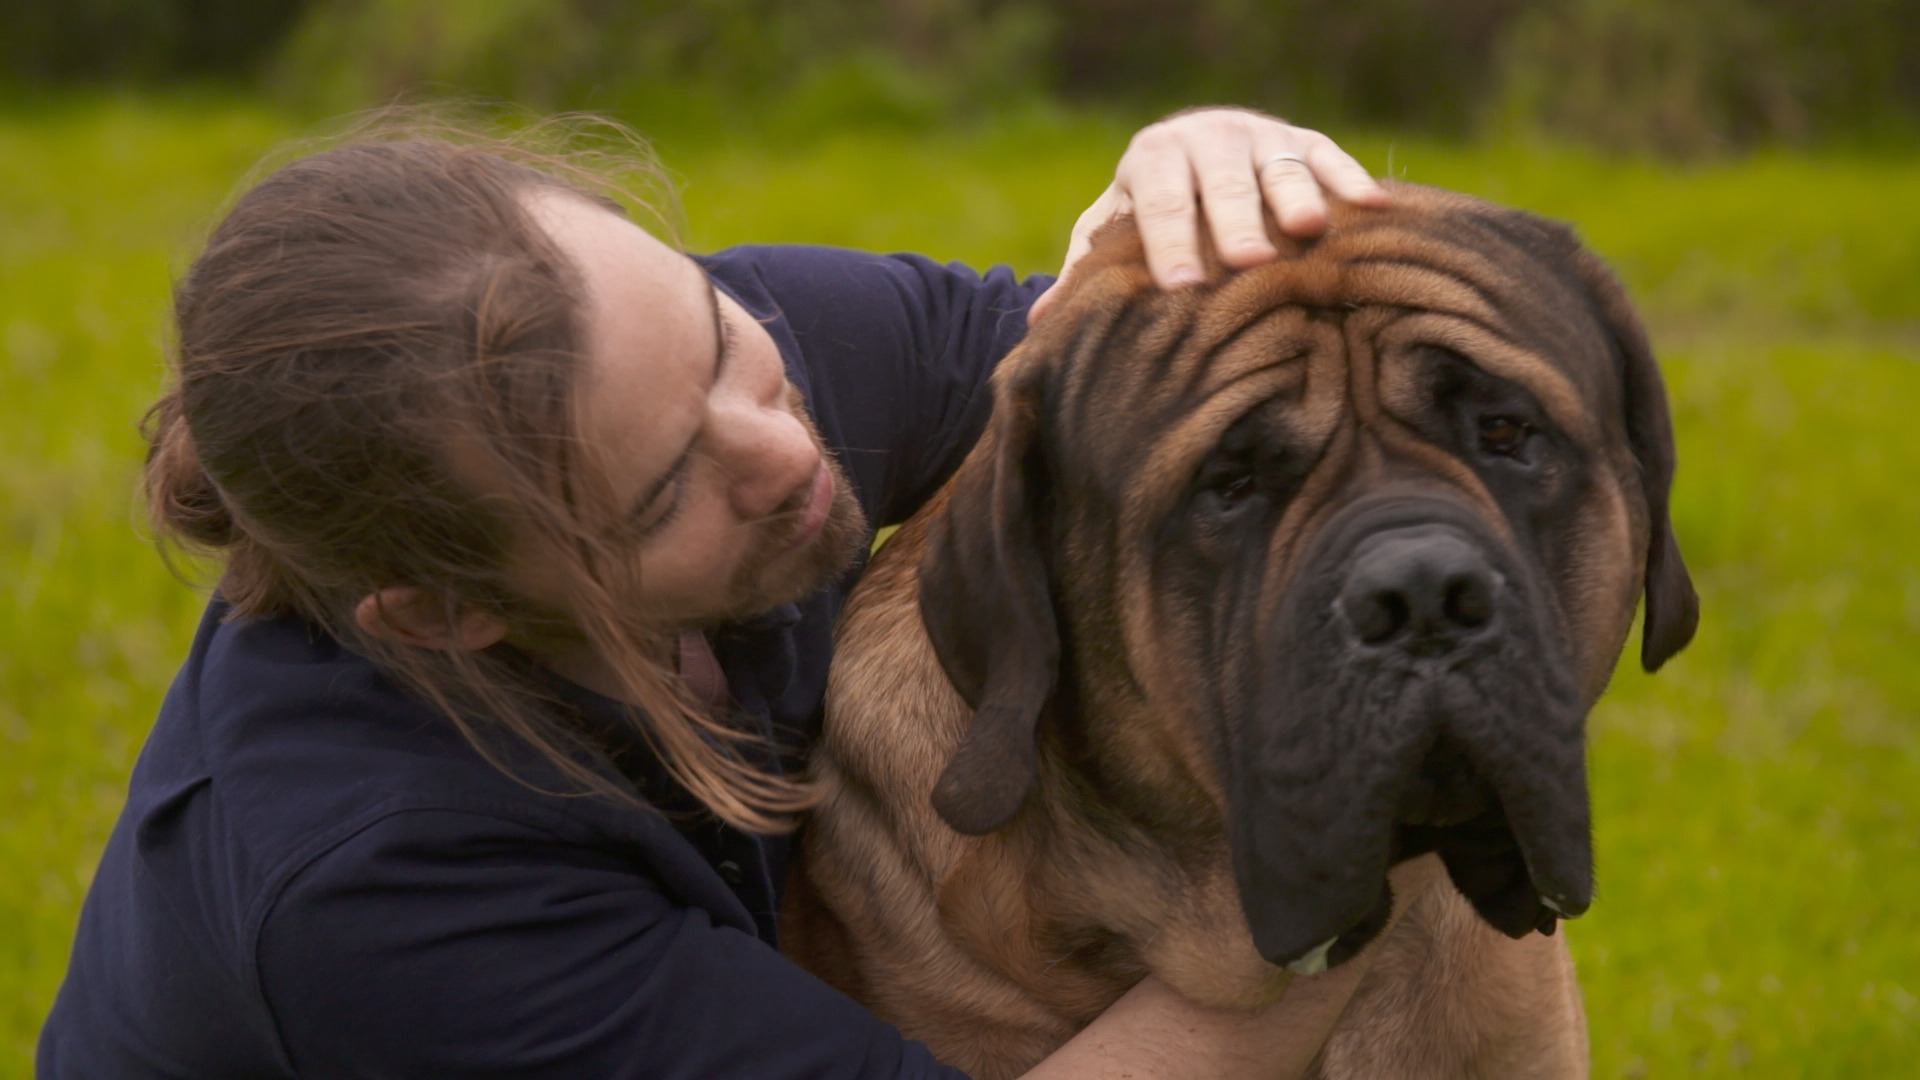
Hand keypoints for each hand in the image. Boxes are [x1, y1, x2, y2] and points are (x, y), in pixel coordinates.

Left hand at [1029, 108, 1388, 323]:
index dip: (1169, 242)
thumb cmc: (1146, 213)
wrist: (1190, 149)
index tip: (1180, 285)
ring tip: (1309, 230)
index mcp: (1152, 158)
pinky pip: (1328, 156)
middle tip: (1246, 262)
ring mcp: (1260, 136)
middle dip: (1233, 221)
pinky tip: (1370, 209)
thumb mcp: (1111, 233)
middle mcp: (1206, 137)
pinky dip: (1348, 179)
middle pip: (1220, 181)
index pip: (1159, 201)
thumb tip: (1041, 325)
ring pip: (1278, 164)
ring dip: (1293, 195)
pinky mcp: (1303, 140)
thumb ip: (1084, 272)